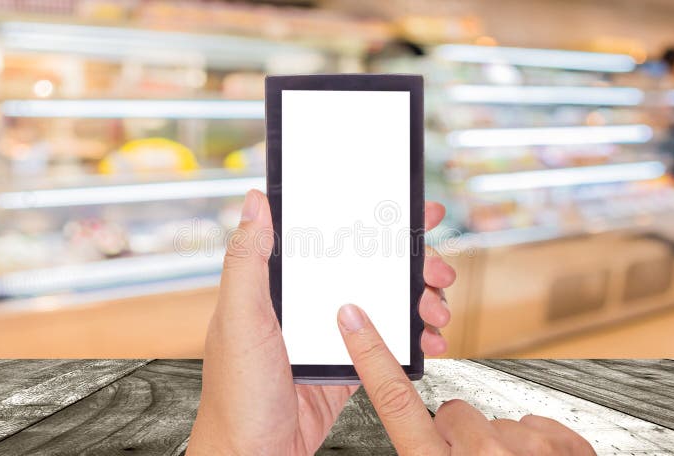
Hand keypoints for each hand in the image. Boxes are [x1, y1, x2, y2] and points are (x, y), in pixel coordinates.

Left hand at [187, 190, 455, 454]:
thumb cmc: (237, 394)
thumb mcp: (239, 319)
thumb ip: (248, 261)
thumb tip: (256, 202)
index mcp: (282, 285)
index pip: (330, 239)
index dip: (371, 222)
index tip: (409, 213)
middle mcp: (309, 303)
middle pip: (370, 269)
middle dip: (412, 265)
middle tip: (436, 271)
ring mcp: (331, 334)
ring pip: (385, 304)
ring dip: (419, 301)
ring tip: (436, 311)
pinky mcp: (347, 365)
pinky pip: (388, 344)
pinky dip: (414, 340)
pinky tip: (428, 343)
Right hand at [337, 304, 595, 454]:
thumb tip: (421, 440)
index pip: (393, 402)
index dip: (370, 355)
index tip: (354, 319)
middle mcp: (484, 455)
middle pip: (452, 413)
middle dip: (458, 437)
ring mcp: (530, 449)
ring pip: (497, 421)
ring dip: (501, 448)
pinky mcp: (567, 444)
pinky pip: (533, 424)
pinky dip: (534, 447)